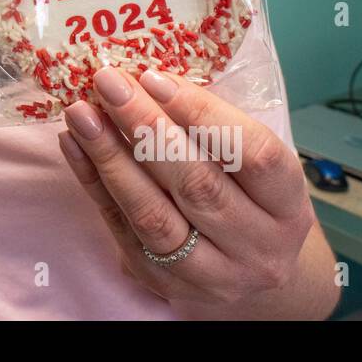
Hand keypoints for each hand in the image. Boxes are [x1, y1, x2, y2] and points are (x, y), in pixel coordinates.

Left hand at [58, 65, 336, 318]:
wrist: (257, 284)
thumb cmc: (251, 204)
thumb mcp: (256, 169)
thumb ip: (218, 129)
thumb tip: (152, 79)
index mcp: (288, 207)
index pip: (253, 155)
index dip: (203, 113)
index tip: (155, 77)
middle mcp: (257, 246)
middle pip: (197, 184)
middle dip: (146, 127)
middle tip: (109, 83)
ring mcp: (211, 274)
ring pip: (154, 214)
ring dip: (111, 158)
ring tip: (81, 114)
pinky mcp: (164, 284)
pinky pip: (121, 230)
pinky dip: (94, 183)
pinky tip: (74, 144)